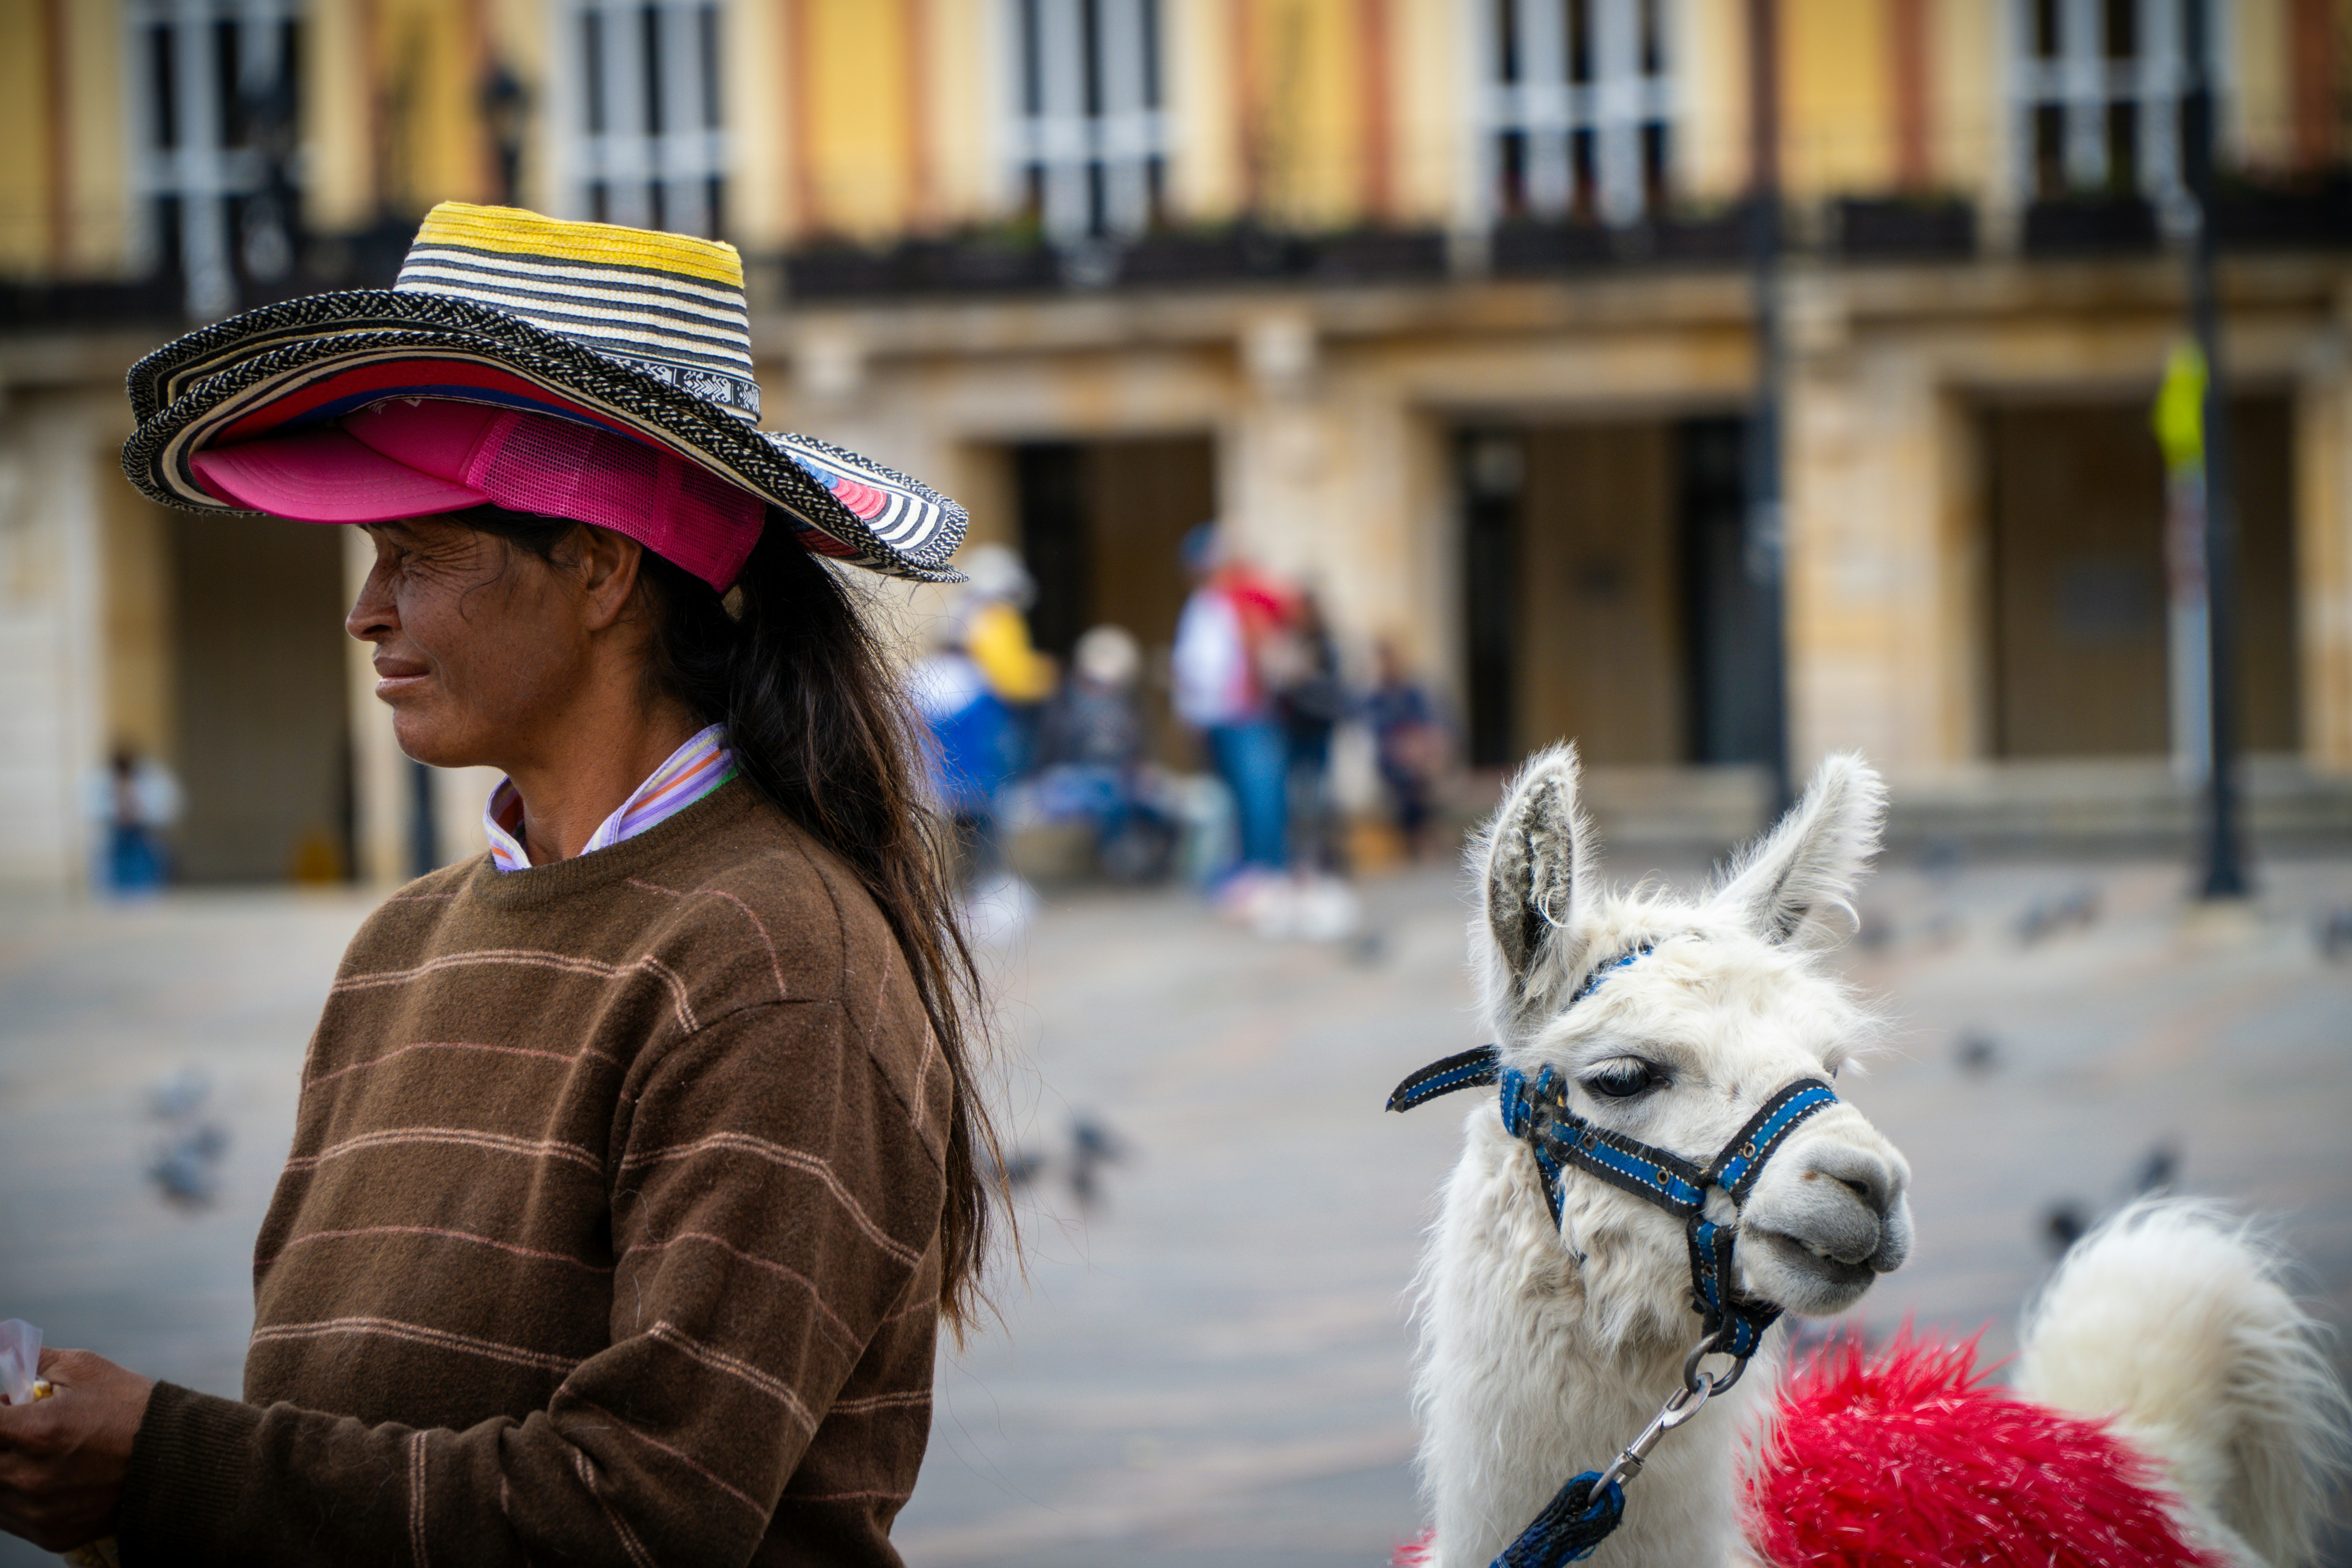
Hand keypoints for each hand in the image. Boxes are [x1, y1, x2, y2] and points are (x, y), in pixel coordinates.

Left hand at [0, 1347, 152, 1551]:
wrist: (175, 1457)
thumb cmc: (131, 1408)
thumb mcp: (86, 1369)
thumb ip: (34, 1360)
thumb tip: (2, 1351)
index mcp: (35, 1432)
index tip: (5, 1408)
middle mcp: (30, 1477)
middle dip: (1, 1439)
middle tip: (20, 1427)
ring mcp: (37, 1510)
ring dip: (5, 1467)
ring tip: (36, 1452)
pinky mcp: (48, 1533)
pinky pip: (6, 1517)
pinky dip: (13, 1496)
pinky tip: (41, 1477)